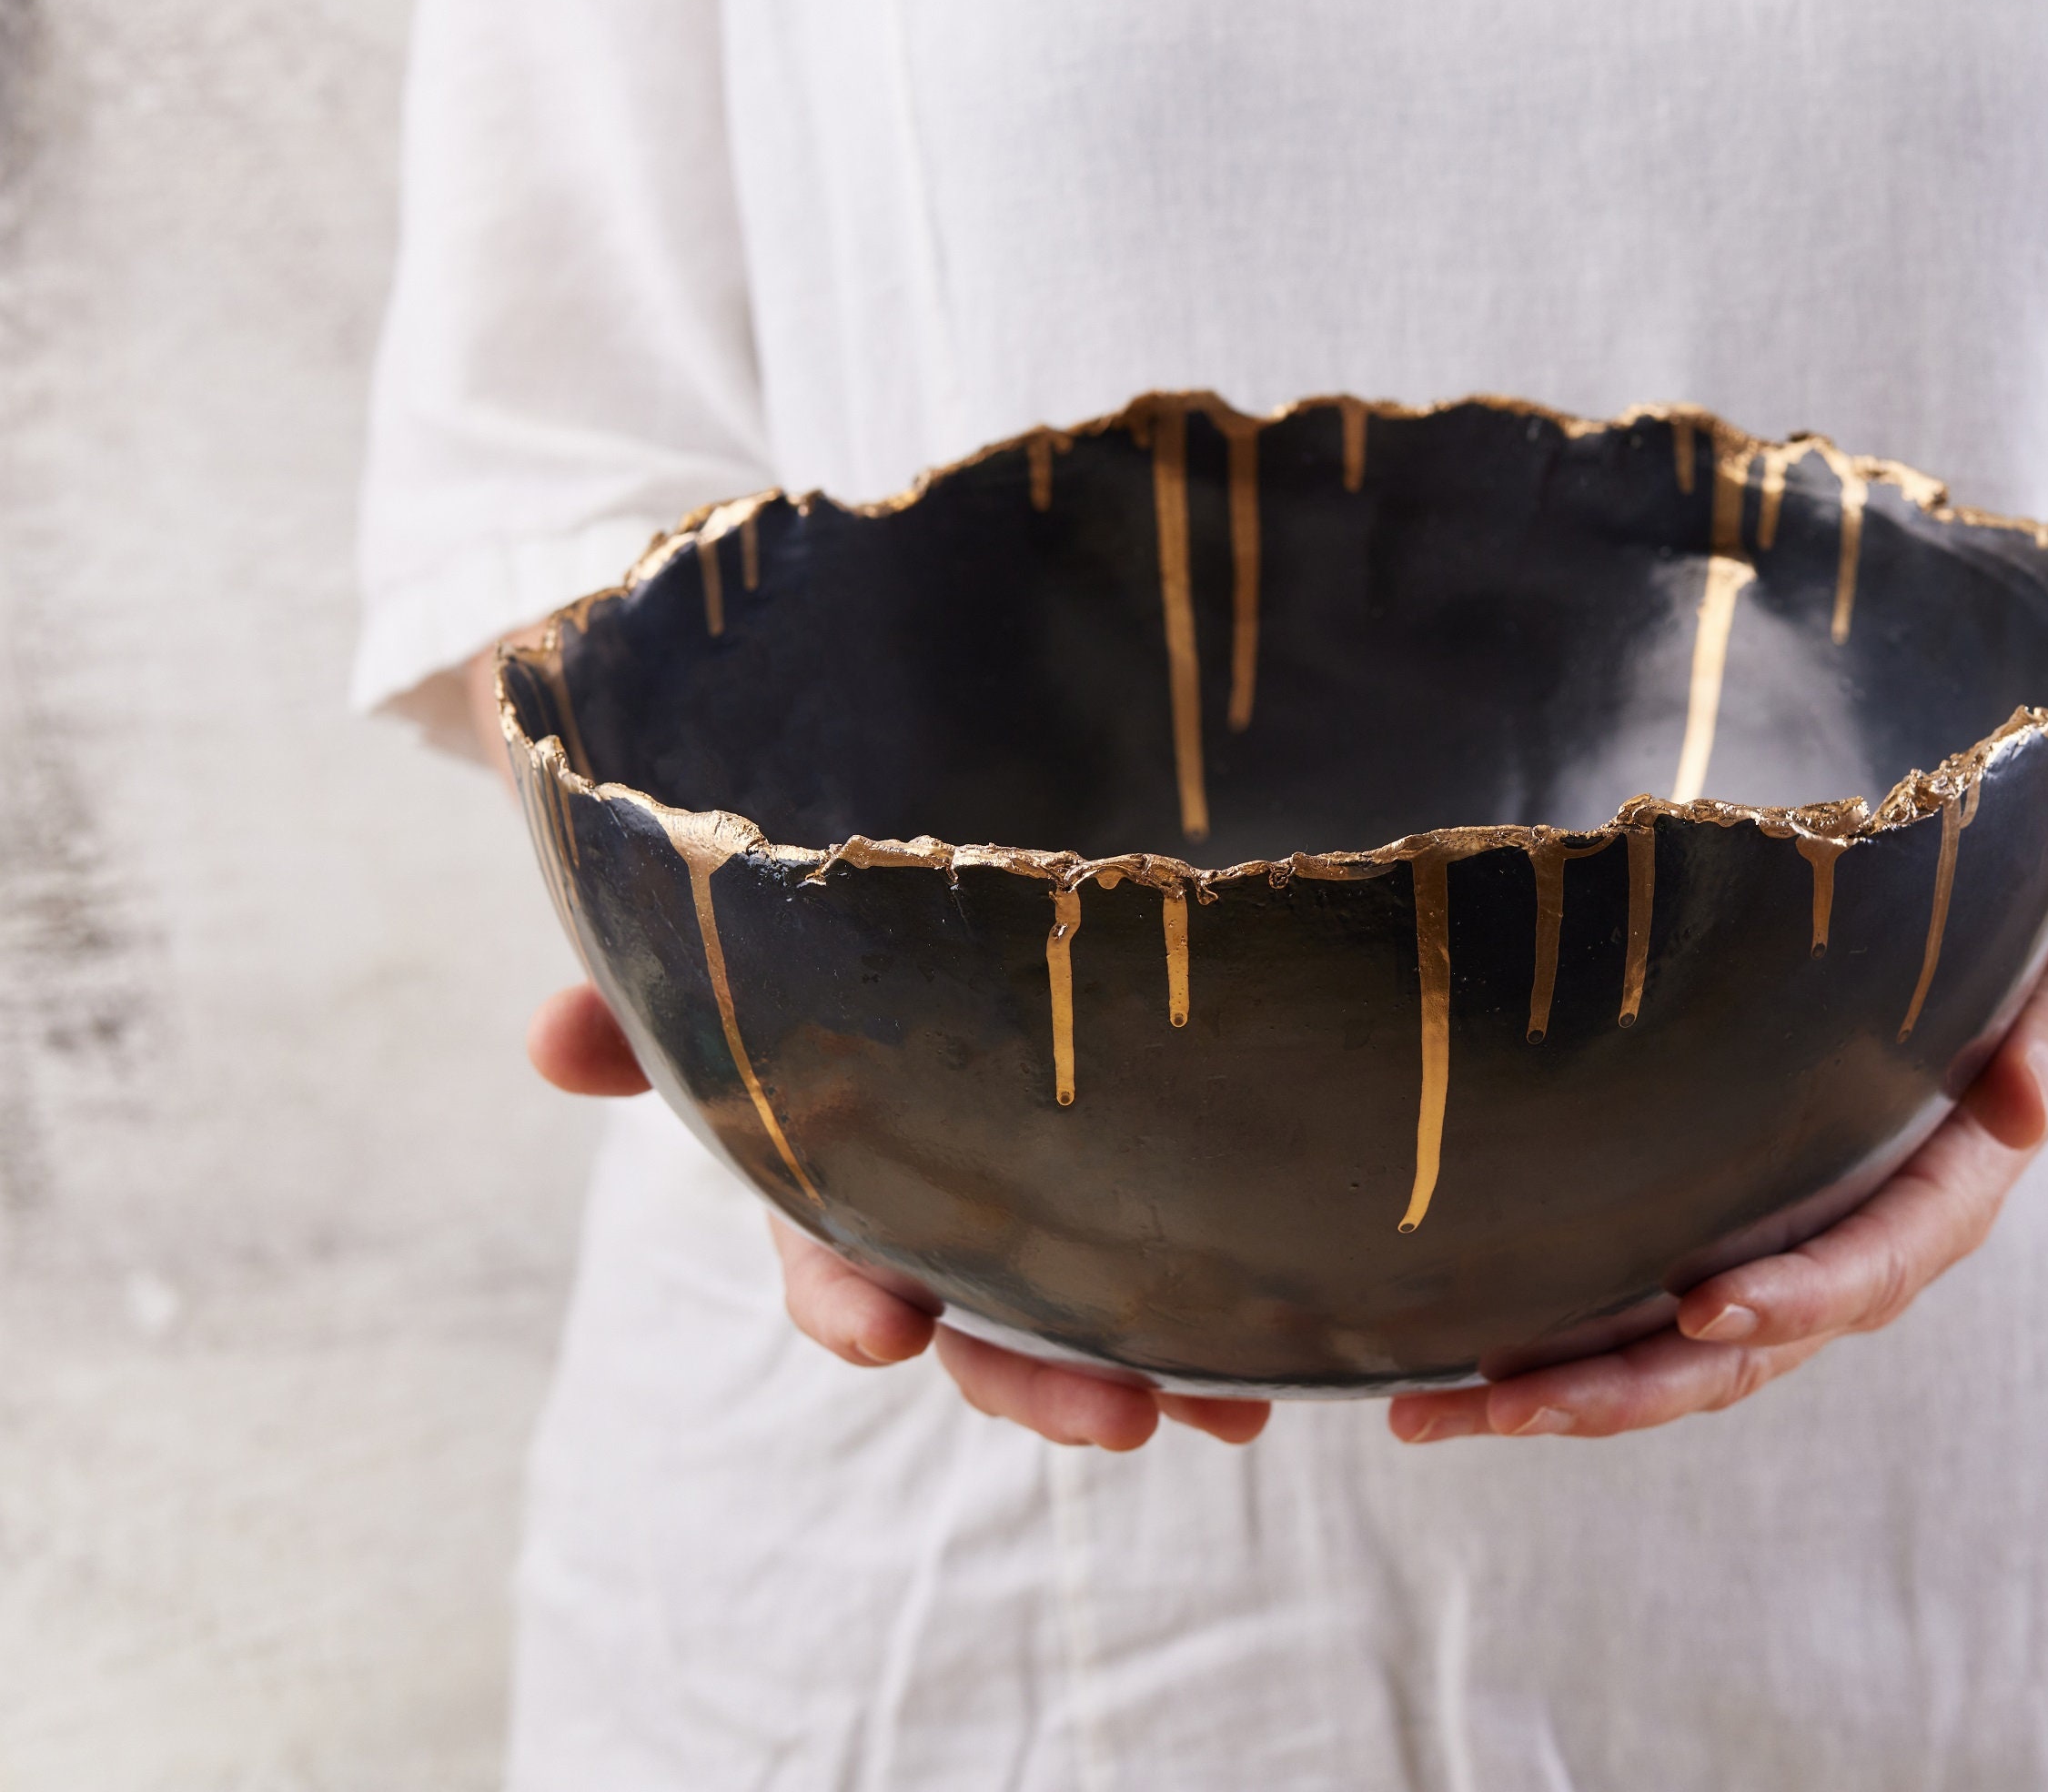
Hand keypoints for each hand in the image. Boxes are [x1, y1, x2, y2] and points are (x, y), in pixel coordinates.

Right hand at [524, 984, 1271, 1448]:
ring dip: (1146, 1371)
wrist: (960, 846)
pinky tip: (1283, 1362)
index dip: (851, 1304)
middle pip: (983, 1322)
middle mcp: (950, 1206)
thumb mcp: (733, 945)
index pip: (834, 1259)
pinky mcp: (1149, 1165)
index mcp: (849, 1169)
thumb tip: (546, 1045)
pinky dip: (1230, 1321)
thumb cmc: (827, 926)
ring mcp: (1053, 1197)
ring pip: (1091, 1312)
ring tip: (1224, 1408)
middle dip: (1038, 1381)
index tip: (887, 1333)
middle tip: (1116, 1418)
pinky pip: (1189, 1260)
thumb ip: (647, 989)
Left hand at [1384, 915, 2047, 1443]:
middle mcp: (1851, 1258)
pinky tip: (1456, 1360)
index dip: (1788, 1298)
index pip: (1860, 1270)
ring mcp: (1784, 1266)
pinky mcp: (1731, 1246)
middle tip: (1504, 1404)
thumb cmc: (2047, 988)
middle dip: (1620, 1390)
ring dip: (1554, 1395)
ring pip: (1669, 1361)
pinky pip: (1644, 1319)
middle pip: (1736, 1354)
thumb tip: (2026, 1099)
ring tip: (1431, 1412)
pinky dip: (1556, 1349)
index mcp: (1935, 1206)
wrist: (2030, 1004)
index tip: (1703, 1309)